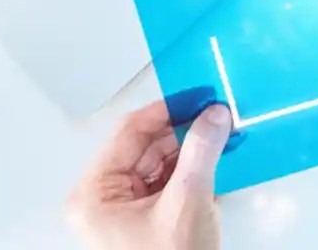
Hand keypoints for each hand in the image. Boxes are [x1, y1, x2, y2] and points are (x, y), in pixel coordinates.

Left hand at [68, 100, 231, 249]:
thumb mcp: (187, 203)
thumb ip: (201, 152)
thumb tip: (214, 114)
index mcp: (94, 194)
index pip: (130, 133)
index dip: (167, 109)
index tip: (199, 94)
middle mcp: (102, 200)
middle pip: (146, 148)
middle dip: (184, 131)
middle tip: (218, 113)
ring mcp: (123, 213)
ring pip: (159, 165)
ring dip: (191, 151)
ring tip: (222, 135)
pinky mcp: (145, 223)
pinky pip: (166, 185)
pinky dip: (191, 173)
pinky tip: (216, 162)